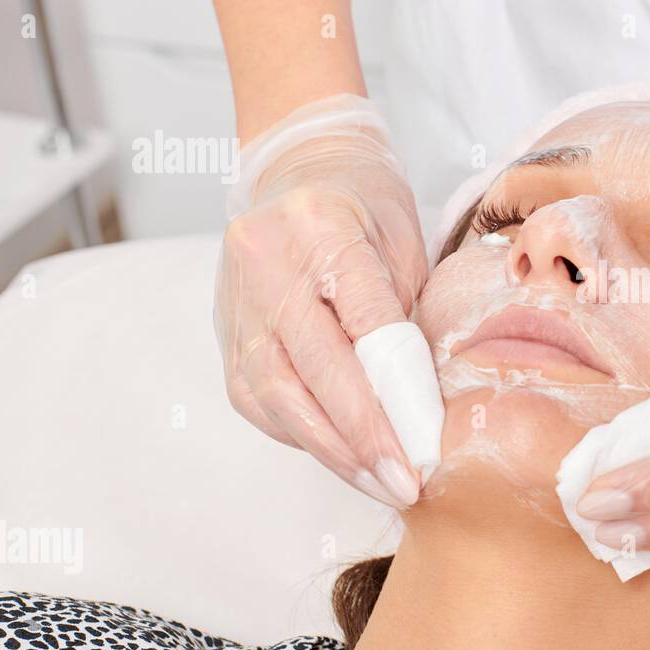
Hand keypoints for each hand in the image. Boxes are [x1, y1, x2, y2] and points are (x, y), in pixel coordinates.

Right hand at [215, 95, 428, 506]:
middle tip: (403, 484)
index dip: (397, 397)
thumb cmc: (366, 203)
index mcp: (322, 226)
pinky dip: (302, 433)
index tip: (425, 448)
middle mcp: (265, 261)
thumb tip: (423, 407)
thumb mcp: (406, 243)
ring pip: (277, 395)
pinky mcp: (224, 332)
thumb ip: (408, 317)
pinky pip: (259, 399)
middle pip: (313, 371)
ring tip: (378, 483)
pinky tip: (342, 454)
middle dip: (363, 440)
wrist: (299, 165)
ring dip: (332, 450)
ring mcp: (235, 298)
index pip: (366, 328)